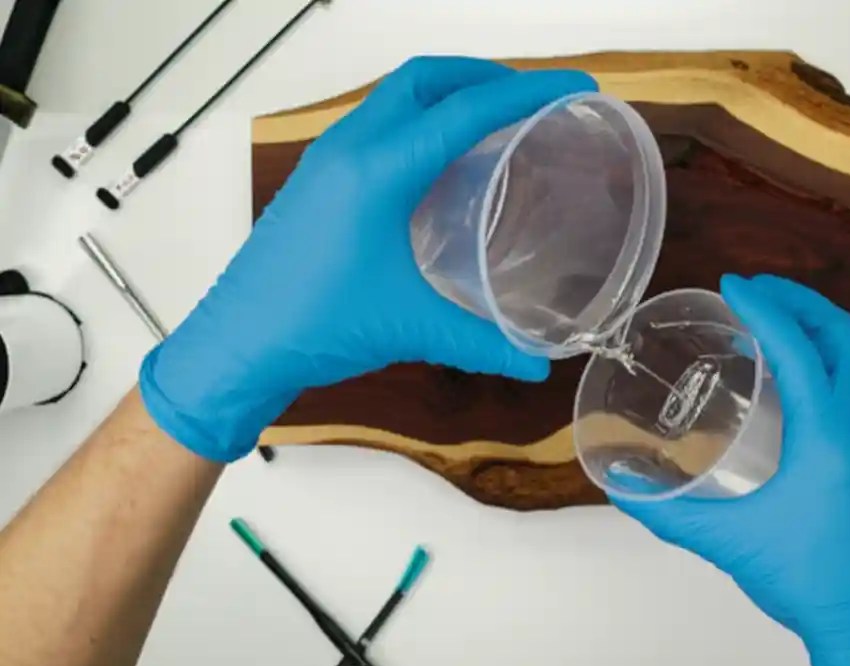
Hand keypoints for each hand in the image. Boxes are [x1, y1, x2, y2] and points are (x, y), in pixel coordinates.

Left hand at [139, 58, 596, 460]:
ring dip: (447, 94)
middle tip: (532, 96)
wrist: (236, 345)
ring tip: (494, 118)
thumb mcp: (410, 329)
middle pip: (425, 79)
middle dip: (484, 75)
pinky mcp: (317, 180)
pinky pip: (376, 124)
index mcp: (378, 171)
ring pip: (395, 97)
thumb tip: (536, 365)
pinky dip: (418, 121)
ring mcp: (327, 160)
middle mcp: (350, 150)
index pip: (466, 110)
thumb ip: (482, 344)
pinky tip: (443, 161)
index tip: (573, 86)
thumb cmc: (314, 327)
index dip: (528, 92)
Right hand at [614, 275, 849, 665]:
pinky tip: (795, 375)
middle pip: (843, 335)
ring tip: (776, 318)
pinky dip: (831, 356)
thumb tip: (620, 487)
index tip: (732, 284)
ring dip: (822, 325)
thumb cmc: (805, 578)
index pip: (800, 346)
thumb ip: (669, 514)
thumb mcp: (729, 542)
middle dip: (801, 301)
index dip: (765, 307)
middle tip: (755, 291)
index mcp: (827, 432)